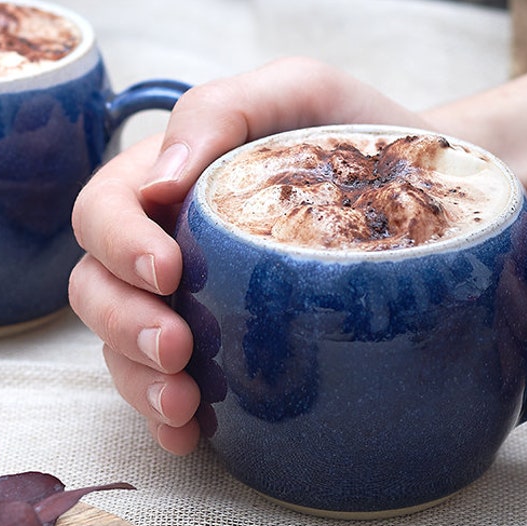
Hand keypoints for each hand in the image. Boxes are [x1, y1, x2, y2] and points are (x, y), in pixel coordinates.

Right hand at [69, 57, 424, 451]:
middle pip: (97, 287)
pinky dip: (169, 418)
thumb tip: (160, 180)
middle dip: (124, 323)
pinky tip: (191, 435)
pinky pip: (171, 389)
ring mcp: (191, 304)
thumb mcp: (299, 90)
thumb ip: (223, 110)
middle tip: (175, 349)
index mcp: (168, 181)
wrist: (429, 192)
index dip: (118, 244)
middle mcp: (167, 244)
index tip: (168, 271)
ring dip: (140, 381)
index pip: (104, 210)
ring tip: (184, 403)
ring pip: (123, 347)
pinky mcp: (224, 351)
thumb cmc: (358, 135)